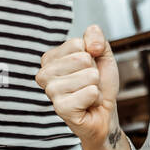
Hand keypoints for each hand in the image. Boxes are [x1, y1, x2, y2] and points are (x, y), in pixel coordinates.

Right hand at [36, 24, 120, 149]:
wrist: (104, 111)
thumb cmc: (99, 84)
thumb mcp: (101, 54)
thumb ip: (96, 38)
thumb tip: (91, 44)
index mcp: (50, 59)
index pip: (77, 43)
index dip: (91, 55)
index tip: (86, 69)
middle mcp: (45, 74)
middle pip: (83, 58)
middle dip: (94, 72)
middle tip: (88, 83)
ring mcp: (51, 92)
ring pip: (89, 76)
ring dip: (95, 86)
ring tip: (88, 94)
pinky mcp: (61, 108)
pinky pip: (89, 92)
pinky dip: (96, 98)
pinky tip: (88, 104)